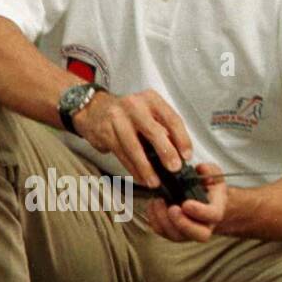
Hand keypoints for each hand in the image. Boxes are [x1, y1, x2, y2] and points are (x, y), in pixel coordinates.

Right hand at [71, 88, 192, 188]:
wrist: (94, 109)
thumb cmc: (127, 114)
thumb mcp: (148, 113)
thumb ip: (163, 129)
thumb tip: (179, 153)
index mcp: (152, 100)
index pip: (172, 119)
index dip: (182, 138)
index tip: (187, 155)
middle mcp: (135, 106)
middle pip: (153, 131)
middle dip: (166, 152)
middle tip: (174, 168)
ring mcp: (118, 118)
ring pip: (135, 147)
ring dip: (146, 167)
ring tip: (154, 181)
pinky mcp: (106, 132)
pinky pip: (122, 154)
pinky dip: (132, 169)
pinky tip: (140, 178)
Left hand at [146, 162, 225, 242]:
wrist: (204, 200)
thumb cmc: (208, 188)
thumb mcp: (212, 174)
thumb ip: (208, 170)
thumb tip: (201, 170)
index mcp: (216, 210)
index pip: (212, 215)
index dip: (199, 211)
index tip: (186, 204)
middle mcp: (204, 225)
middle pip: (198, 235)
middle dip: (182, 223)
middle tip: (171, 209)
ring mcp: (189, 232)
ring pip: (176, 236)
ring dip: (163, 219)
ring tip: (157, 201)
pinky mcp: (174, 232)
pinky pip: (162, 232)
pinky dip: (154, 219)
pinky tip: (152, 205)